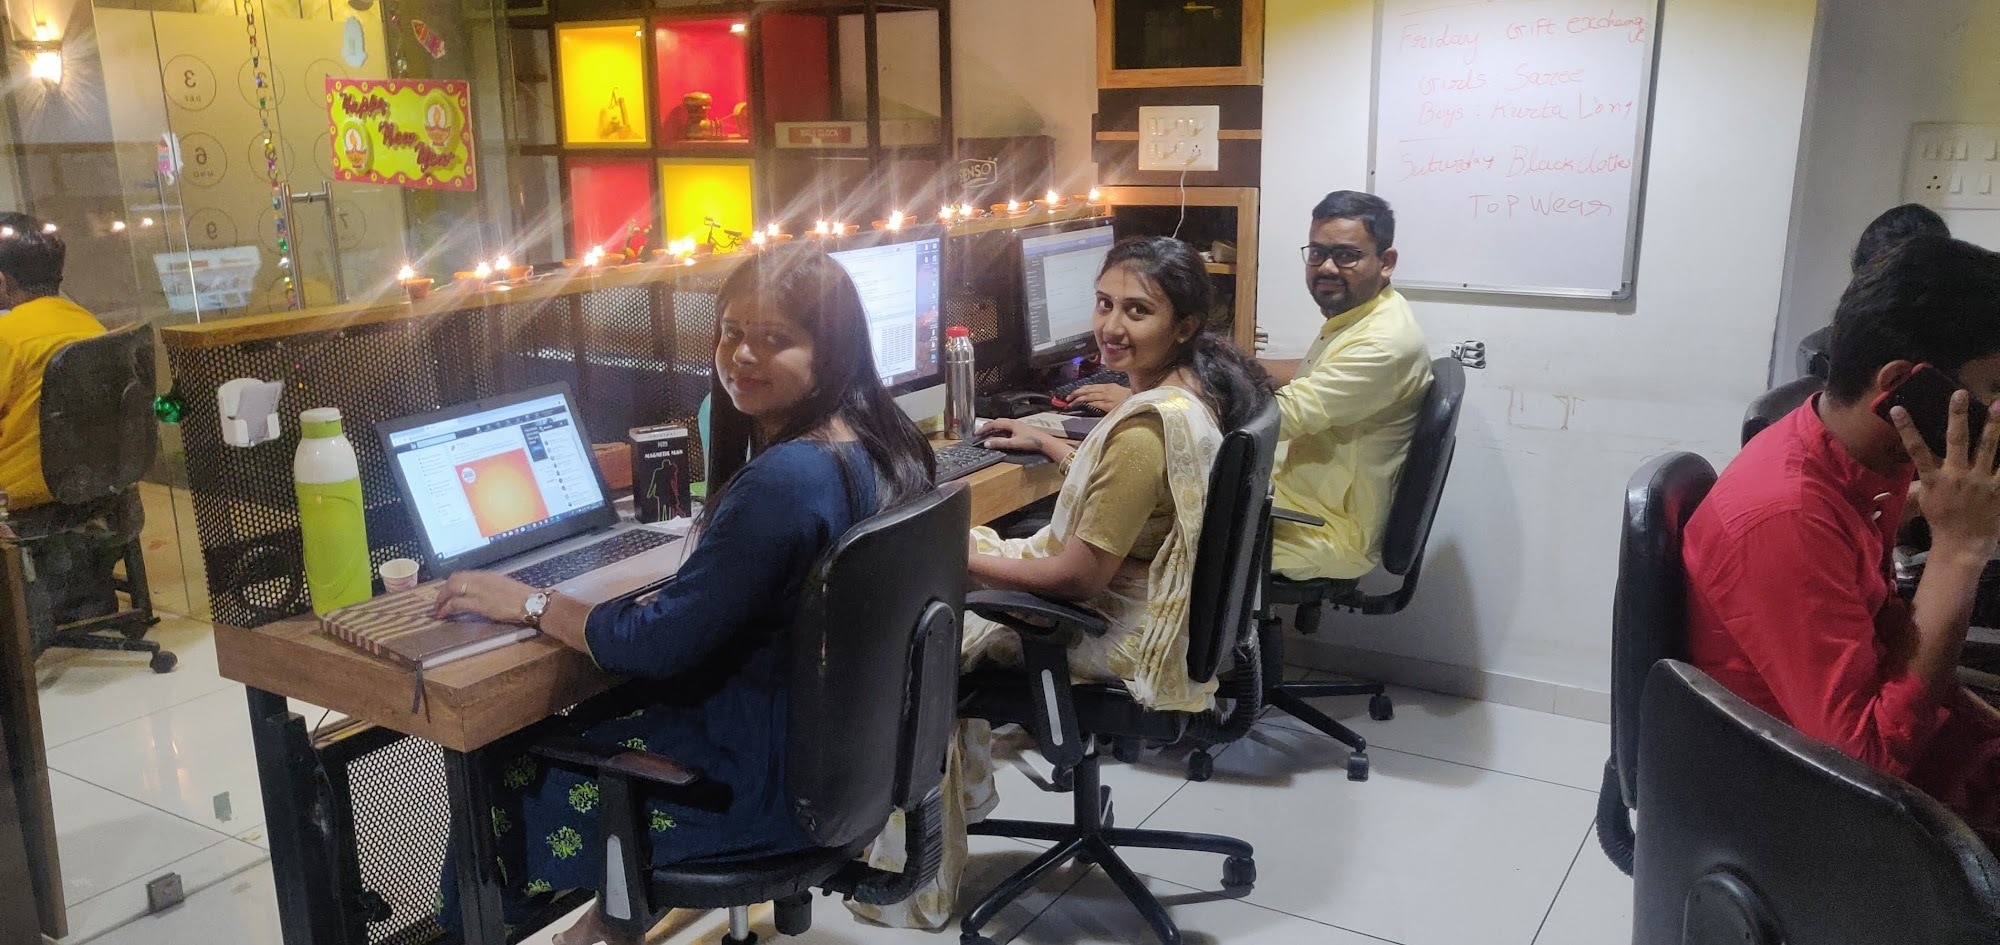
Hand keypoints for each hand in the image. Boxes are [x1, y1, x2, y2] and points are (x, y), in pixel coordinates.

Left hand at [433, 571, 539, 623]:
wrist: (532, 603)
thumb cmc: (524, 597)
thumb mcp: (505, 587)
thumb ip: (491, 588)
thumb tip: (482, 593)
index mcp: (488, 575)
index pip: (463, 575)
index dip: (451, 583)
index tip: (447, 592)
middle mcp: (481, 579)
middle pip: (454, 579)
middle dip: (442, 591)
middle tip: (438, 602)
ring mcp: (479, 591)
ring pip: (452, 589)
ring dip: (441, 600)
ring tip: (437, 610)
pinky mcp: (479, 604)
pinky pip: (457, 603)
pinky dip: (446, 608)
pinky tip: (443, 615)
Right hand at [976, 418, 1052, 457]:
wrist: (1044, 442)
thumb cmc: (1030, 441)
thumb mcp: (1013, 443)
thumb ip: (1000, 443)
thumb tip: (986, 443)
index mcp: (1010, 423)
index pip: (993, 423)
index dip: (984, 428)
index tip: (976, 433)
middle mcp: (1013, 422)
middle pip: (997, 421)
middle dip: (987, 426)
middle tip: (980, 432)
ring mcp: (1017, 425)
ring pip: (1001, 423)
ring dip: (993, 427)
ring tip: (987, 432)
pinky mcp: (1020, 429)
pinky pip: (1006, 427)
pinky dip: (999, 429)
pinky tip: (999, 434)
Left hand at [1066, 383, 1130, 413]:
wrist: (1139, 402)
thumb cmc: (1130, 399)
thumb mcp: (1117, 392)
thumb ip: (1107, 394)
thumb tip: (1096, 398)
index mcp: (1108, 386)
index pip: (1091, 386)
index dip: (1080, 389)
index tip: (1073, 393)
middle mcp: (1106, 390)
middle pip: (1087, 390)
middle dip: (1076, 393)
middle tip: (1067, 398)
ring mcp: (1107, 397)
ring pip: (1089, 396)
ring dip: (1078, 399)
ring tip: (1070, 403)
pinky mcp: (1108, 405)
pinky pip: (1095, 403)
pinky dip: (1086, 404)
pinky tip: (1080, 406)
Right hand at [1891, 392, 1999, 559]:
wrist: (1963, 546)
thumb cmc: (1941, 522)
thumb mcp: (1924, 500)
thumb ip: (1922, 480)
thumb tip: (1909, 468)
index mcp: (1934, 479)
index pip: (1916, 449)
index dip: (1906, 428)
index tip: (1898, 408)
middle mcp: (1957, 476)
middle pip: (1956, 440)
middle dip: (1957, 415)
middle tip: (1959, 392)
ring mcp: (1980, 481)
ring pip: (1988, 447)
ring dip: (1993, 424)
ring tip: (1997, 404)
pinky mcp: (1999, 489)